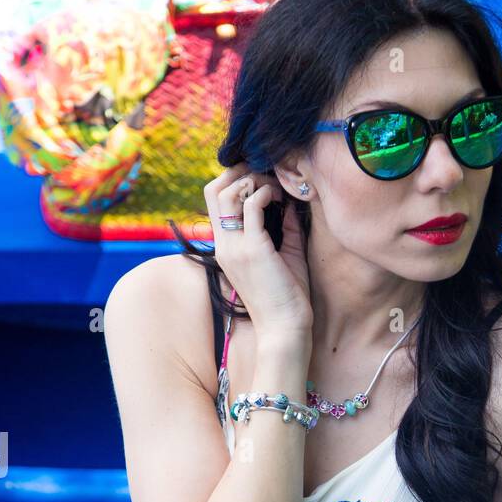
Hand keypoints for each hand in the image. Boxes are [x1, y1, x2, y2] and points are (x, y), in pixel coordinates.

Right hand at [203, 163, 313, 345]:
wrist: (285, 329)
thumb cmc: (287, 297)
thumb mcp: (284, 255)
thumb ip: (283, 228)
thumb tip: (288, 203)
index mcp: (227, 247)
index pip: (215, 200)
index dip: (235, 180)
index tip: (262, 180)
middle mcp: (225, 245)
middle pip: (212, 189)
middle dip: (239, 172)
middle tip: (265, 174)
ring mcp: (236, 246)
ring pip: (227, 192)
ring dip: (252, 180)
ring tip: (273, 188)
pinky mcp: (253, 249)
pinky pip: (251, 205)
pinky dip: (265, 193)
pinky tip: (279, 199)